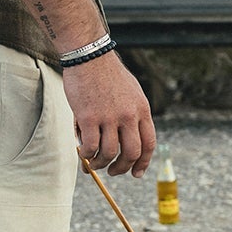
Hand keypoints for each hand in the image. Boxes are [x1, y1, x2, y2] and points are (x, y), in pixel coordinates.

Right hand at [63, 53, 155, 176]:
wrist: (90, 58)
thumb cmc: (109, 76)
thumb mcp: (132, 93)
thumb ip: (132, 116)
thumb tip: (125, 142)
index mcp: (142, 110)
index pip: (149, 143)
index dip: (144, 162)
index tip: (136, 173)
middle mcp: (129, 116)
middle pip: (132, 153)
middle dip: (122, 168)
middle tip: (113, 172)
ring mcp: (109, 117)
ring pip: (109, 153)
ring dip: (100, 164)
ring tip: (93, 164)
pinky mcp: (88, 118)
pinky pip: (89, 147)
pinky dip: (86, 155)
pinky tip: (82, 153)